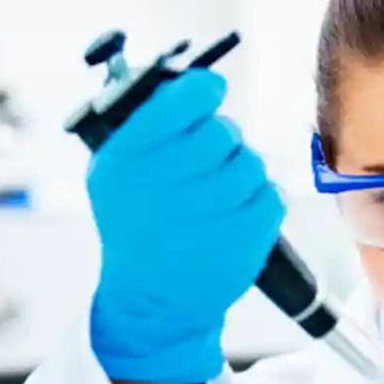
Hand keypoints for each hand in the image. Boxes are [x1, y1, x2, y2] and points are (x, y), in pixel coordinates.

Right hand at [87, 69, 284, 383]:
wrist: (153, 300)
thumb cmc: (134, 227)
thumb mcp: (112, 172)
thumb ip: (144, 124)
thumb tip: (185, 83)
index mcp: (131, 154)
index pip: (189, 95)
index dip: (205, 90)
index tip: (209, 93)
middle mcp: (171, 178)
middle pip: (224, 130)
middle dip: (221, 140)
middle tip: (208, 159)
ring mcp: (213, 208)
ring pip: (252, 161)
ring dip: (241, 172)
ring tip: (217, 196)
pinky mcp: (248, 234)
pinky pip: (271, 193)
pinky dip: (258, 201)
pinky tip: (234, 216)